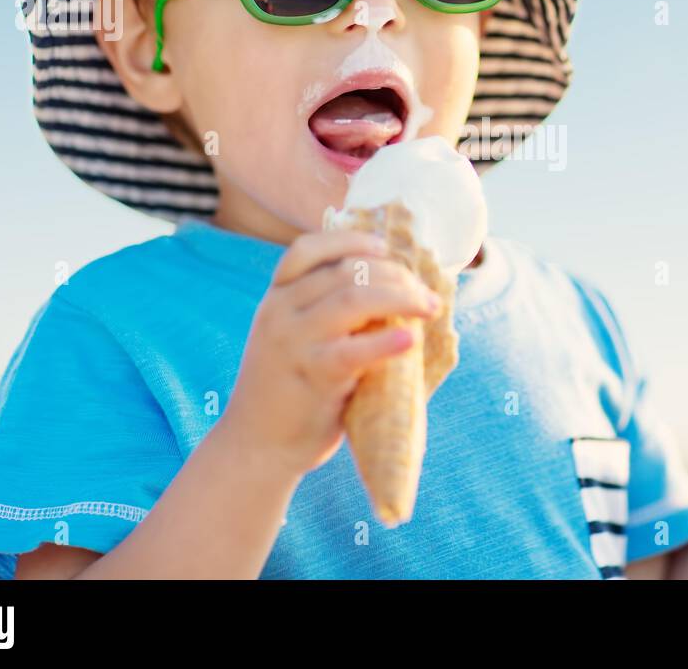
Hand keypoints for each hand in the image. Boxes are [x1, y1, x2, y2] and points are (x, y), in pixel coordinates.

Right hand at [216, 227, 443, 477]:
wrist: (256, 447)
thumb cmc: (291, 391)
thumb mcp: (296, 340)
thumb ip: (327, 313)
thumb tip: (392, 290)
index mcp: (277, 297)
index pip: (307, 249)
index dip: (349, 240)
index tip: (385, 247)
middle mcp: (280, 311)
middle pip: (345, 270)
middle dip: (394, 274)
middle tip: (426, 292)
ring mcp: (292, 341)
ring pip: (354, 298)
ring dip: (401, 297)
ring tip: (430, 308)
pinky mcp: (311, 374)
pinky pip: (354, 350)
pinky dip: (386, 341)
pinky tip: (410, 339)